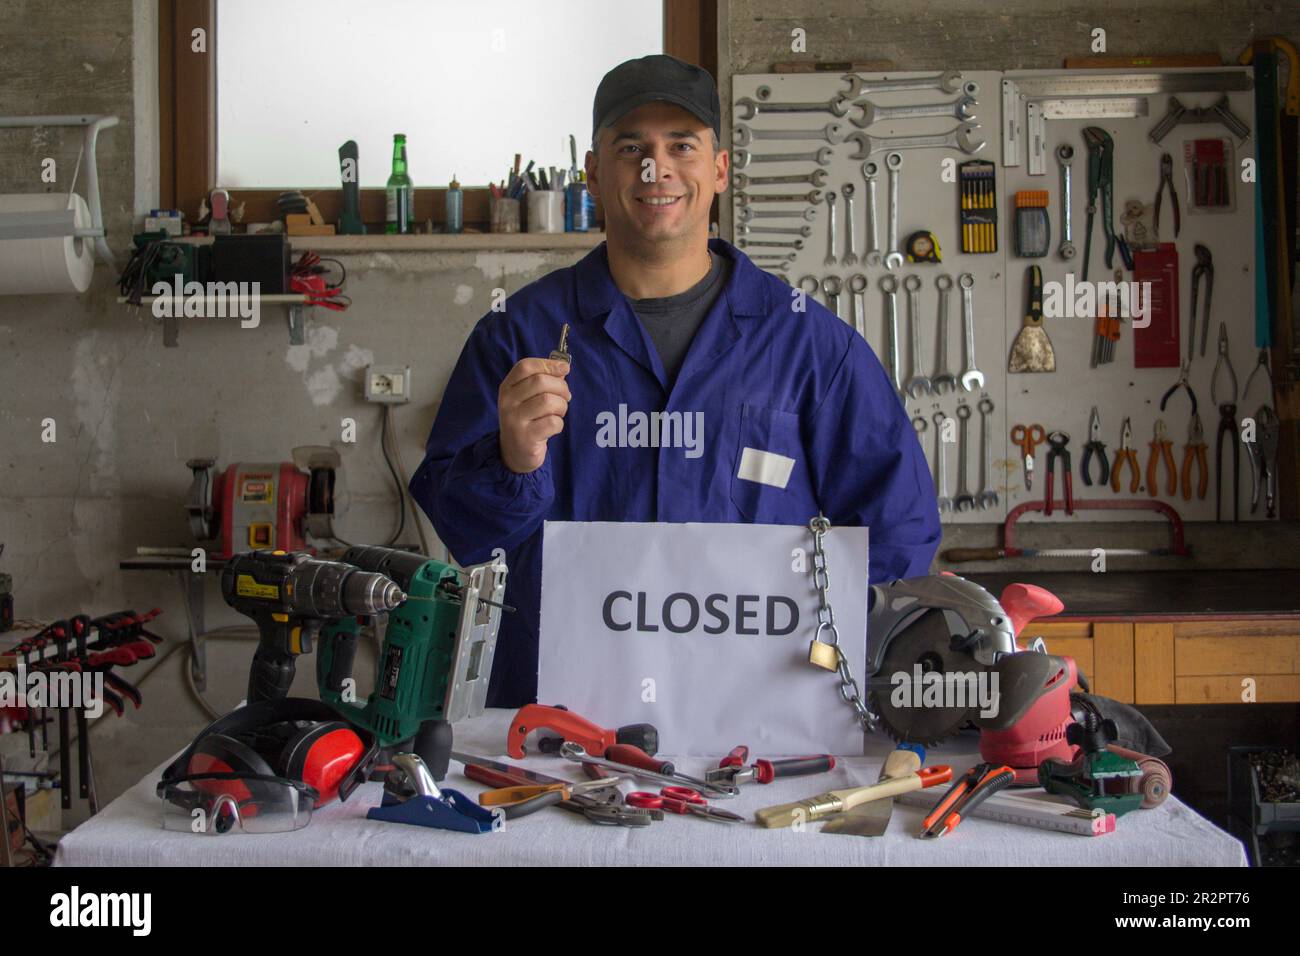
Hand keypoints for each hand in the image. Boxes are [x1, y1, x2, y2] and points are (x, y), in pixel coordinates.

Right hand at [498, 358, 570, 473]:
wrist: (515, 453)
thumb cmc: (527, 419)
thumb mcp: (529, 398)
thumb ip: (544, 381)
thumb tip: (563, 367)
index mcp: (507, 387)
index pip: (525, 366)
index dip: (548, 364)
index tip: (565, 368)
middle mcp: (507, 402)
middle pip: (541, 381)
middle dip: (561, 388)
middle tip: (566, 397)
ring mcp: (514, 420)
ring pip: (549, 401)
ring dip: (562, 407)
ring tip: (558, 413)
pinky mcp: (525, 437)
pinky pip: (553, 422)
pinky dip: (559, 424)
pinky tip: (552, 428)